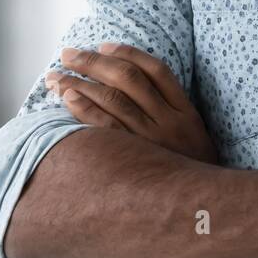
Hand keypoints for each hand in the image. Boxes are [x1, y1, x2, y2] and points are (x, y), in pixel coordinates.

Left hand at [47, 43, 218, 164]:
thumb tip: (131, 90)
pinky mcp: (133, 160)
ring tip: (56, 77)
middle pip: (128, 78)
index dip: (128, 53)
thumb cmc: (189, 174)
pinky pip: (104, 128)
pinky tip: (67, 98)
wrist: (202, 212)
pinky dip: (84, 108)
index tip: (103, 45)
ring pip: (112, 99)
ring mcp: (151, 141)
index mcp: (186, 113)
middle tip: (68, 54)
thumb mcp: (192, 139)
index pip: (156, 70)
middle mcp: (169, 122)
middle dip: (94, 62)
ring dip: (79, 83)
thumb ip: (170, 114)